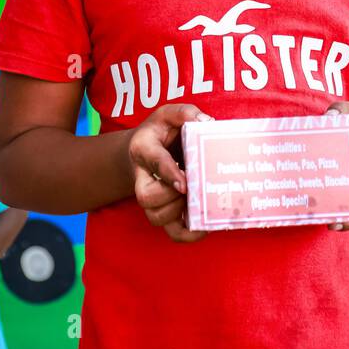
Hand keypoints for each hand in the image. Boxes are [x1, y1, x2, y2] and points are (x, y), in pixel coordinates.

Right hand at [128, 103, 212, 243]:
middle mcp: (142, 177)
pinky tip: (205, 226)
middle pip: (146, 197)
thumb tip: (207, 122)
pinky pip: (171, 232)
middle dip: (171, 196)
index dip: (169, 175)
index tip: (184, 184)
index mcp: (144, 149)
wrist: (141, 150)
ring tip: (197, 200)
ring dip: (179, 212)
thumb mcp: (168, 115)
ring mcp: (151, 197)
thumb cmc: (159, 132)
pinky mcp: (163, 211)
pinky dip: (188, 234)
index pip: (155, 163)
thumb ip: (185, 114)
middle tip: (191, 187)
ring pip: (156, 217)